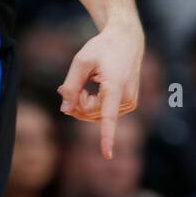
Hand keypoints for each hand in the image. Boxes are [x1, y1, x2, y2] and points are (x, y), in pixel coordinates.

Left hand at [58, 18, 142, 158]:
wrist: (126, 41)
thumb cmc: (101, 49)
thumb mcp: (81, 62)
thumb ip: (71, 86)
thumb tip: (65, 110)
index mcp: (114, 86)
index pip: (108, 116)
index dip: (106, 136)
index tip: (107, 154)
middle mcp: (126, 98)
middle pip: (92, 115)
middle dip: (77, 104)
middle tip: (72, 87)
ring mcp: (130, 103)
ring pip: (98, 116)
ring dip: (85, 104)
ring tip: (86, 85)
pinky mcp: (129, 104)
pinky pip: (104, 113)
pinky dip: (94, 104)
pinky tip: (94, 89)